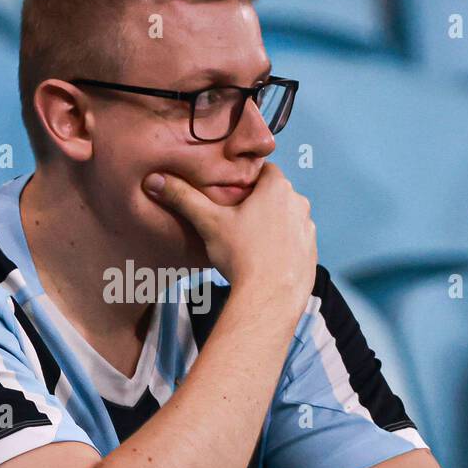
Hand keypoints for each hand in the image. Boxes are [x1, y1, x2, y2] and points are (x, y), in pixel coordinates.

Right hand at [142, 162, 316, 314]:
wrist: (270, 298)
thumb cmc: (242, 256)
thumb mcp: (208, 222)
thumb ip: (183, 197)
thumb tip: (155, 180)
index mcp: (277, 187)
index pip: (262, 170)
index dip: (245, 180)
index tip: (231, 194)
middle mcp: (298, 203)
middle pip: (274, 194)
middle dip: (257, 202)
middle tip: (234, 220)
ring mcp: (308, 229)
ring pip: (286, 217)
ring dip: (271, 224)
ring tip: (248, 243)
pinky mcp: (311, 252)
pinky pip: (294, 241)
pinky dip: (282, 246)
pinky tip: (263, 260)